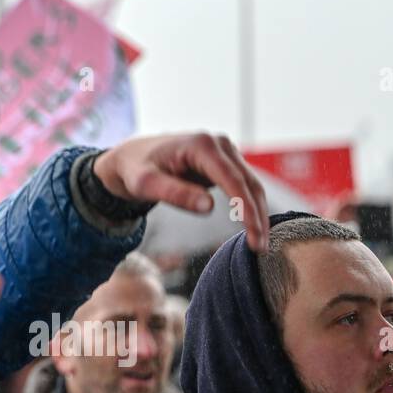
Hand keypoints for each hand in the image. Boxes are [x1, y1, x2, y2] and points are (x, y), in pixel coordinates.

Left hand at [94, 132, 269, 251]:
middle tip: (260, 248)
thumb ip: (175, 193)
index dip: (246, 209)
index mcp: (202, 145)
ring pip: (251, 185)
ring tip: (259, 244)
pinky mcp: (225, 163)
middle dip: (257, 216)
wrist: (132, 157)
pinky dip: (250, 207)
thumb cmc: (135, 170)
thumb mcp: (145, 184)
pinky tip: (253, 228)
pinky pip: (244, 186)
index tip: (254, 235)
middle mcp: (219, 144)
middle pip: (248, 183)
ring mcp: (225, 152)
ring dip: (258, 214)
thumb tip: (209, 207)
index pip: (232, 180)